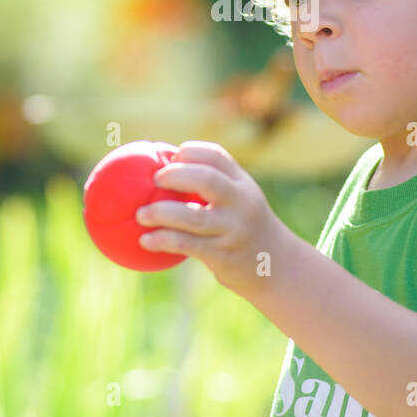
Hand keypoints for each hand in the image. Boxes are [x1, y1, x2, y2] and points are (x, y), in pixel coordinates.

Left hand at [134, 140, 292, 297]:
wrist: (276, 265)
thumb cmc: (243, 226)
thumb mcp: (238, 200)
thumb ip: (211, 185)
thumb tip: (158, 167)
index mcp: (242, 183)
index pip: (217, 156)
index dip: (191, 152)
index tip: (172, 156)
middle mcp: (241, 202)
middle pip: (207, 180)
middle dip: (176, 175)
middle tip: (154, 180)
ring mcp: (233, 229)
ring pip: (193, 217)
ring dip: (161, 213)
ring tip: (140, 214)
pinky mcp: (223, 254)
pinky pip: (187, 245)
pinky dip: (163, 241)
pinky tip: (145, 240)